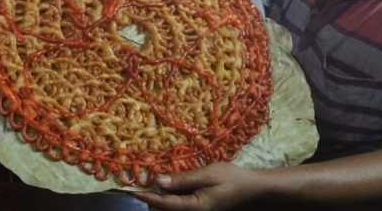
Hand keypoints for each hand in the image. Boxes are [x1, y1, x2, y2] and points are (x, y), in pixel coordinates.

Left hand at [133, 163, 256, 210]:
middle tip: (133, 185)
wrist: (251, 188)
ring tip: (144, 184)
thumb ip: (182, 179)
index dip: (146, 196)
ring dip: (158, 197)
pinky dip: (169, 196)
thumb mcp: (207, 174)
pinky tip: (164, 185)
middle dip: (150, 198)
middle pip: (165, 208)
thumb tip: (159, 180)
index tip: (130, 190)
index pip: (164, 203)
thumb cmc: (231, 179)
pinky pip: (179, 204)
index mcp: (195, 207)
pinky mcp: (198, 207)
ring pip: (171, 207)